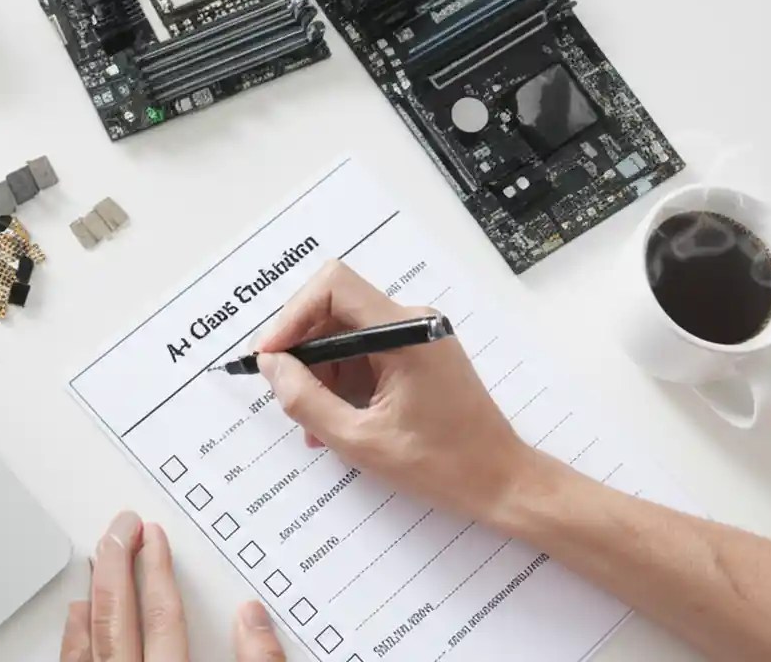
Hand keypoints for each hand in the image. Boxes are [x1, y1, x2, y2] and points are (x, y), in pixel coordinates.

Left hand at [60, 511, 286, 661]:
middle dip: (117, 565)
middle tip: (120, 529)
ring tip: (98, 560)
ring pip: (89, 643)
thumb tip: (253, 618)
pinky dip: (74, 638)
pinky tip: (77, 619)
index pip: (162, 617)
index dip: (156, 570)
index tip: (153, 536)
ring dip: (93, 596)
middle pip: (115, 619)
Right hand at [255, 260, 538, 520]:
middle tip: (284, 395)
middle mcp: (412, 323)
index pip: (333, 287)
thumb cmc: (440, 466)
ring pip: (346, 335)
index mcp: (404, 332)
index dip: (292, 316)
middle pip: (335, 311)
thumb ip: (305, 399)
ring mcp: (417, 337)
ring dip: (320, 374)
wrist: (500, 482)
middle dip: (303, 352)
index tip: (271, 356)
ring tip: (312, 424)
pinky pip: (365, 355)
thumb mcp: (358, 439)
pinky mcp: (418, 355)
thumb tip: (270, 365)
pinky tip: (334, 421)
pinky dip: (342, 383)